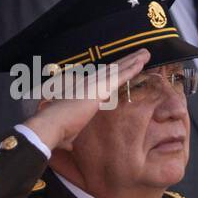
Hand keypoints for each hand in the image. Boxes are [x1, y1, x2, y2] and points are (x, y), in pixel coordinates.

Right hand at [23, 48, 149, 151]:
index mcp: (82, 89)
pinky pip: (120, 75)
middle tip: (141, 54)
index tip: (125, 65)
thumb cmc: (58, 128)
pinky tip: (142, 62)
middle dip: (127, 60)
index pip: (102, 78)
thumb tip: (69, 144)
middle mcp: (88, 82)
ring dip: (133, 60)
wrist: (52, 125)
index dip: (114, 71)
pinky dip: (132, 68)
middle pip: (112, 69)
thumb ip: (73, 128)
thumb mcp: (70, 126)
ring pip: (118, 68)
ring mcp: (94, 83)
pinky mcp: (100, 88)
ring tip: (145, 54)